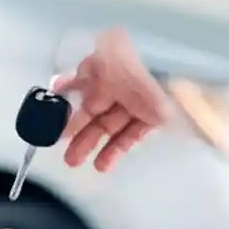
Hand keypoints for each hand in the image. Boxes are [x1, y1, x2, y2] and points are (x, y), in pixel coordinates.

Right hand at [56, 27, 170, 171]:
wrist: (175, 71)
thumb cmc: (131, 64)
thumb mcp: (99, 63)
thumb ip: (80, 75)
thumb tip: (59, 86)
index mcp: (105, 67)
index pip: (81, 88)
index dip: (67, 108)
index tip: (53, 126)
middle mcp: (118, 85)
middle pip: (92, 111)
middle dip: (76, 132)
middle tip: (62, 153)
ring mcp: (137, 103)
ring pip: (109, 126)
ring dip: (91, 143)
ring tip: (73, 163)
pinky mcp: (155, 119)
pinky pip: (131, 136)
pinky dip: (116, 150)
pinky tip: (101, 164)